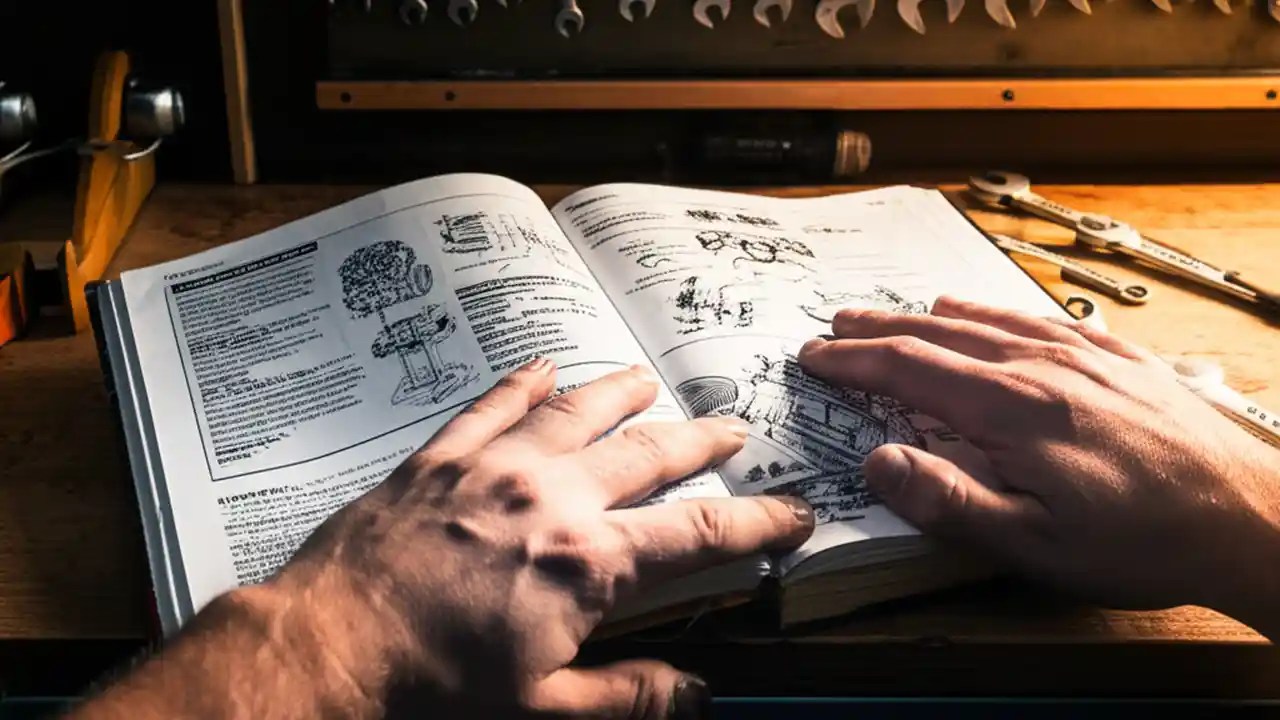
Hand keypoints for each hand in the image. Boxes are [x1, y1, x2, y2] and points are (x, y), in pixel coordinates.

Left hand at [236, 360, 812, 718]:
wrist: (326, 649)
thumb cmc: (431, 690)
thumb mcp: (543, 712)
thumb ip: (629, 696)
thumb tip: (695, 692)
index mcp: (587, 564)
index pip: (699, 533)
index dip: (758, 523)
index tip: (792, 513)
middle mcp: (552, 497)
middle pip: (649, 455)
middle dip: (701, 442)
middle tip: (733, 430)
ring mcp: (494, 466)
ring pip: (577, 412)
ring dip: (621, 394)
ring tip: (649, 380)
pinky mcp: (439, 456)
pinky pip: (491, 403)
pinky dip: (522, 381)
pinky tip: (543, 366)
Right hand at [797, 296, 1279, 636]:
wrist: (1250, 515)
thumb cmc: (1140, 541)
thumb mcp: (1033, 545)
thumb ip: (949, 500)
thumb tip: (877, 459)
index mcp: (1010, 408)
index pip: (908, 369)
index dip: (852, 361)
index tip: (812, 357)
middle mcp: (1040, 365)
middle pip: (938, 334)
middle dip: (878, 328)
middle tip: (834, 325)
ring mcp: (1082, 354)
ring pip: (985, 319)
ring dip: (926, 315)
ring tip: (891, 311)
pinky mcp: (1118, 357)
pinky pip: (1038, 317)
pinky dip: (993, 311)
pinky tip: (984, 312)